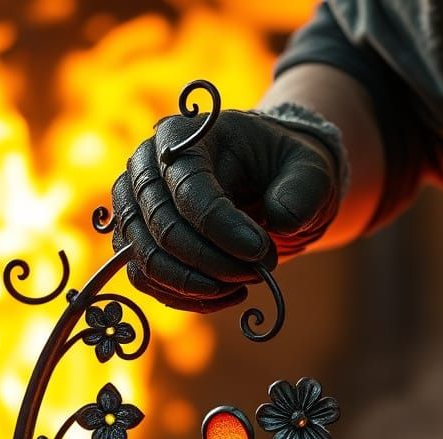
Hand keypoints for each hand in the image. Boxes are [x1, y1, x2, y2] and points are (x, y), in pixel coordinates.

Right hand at [111, 109, 340, 311]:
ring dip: (198, 285)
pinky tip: (225, 295)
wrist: (266, 185)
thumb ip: (302, 193)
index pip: (189, 191)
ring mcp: (134, 206)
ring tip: (244, 285)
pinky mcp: (135, 241)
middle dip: (215, 262)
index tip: (262, 252)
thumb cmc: (283, 172)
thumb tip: (279, 221)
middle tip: (260, 271)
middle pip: (163, 229)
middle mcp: (146, 167)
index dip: (224, 231)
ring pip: (146, 260)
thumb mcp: (309, 171)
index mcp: (184, 136)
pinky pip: (145, 279)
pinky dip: (186, 298)